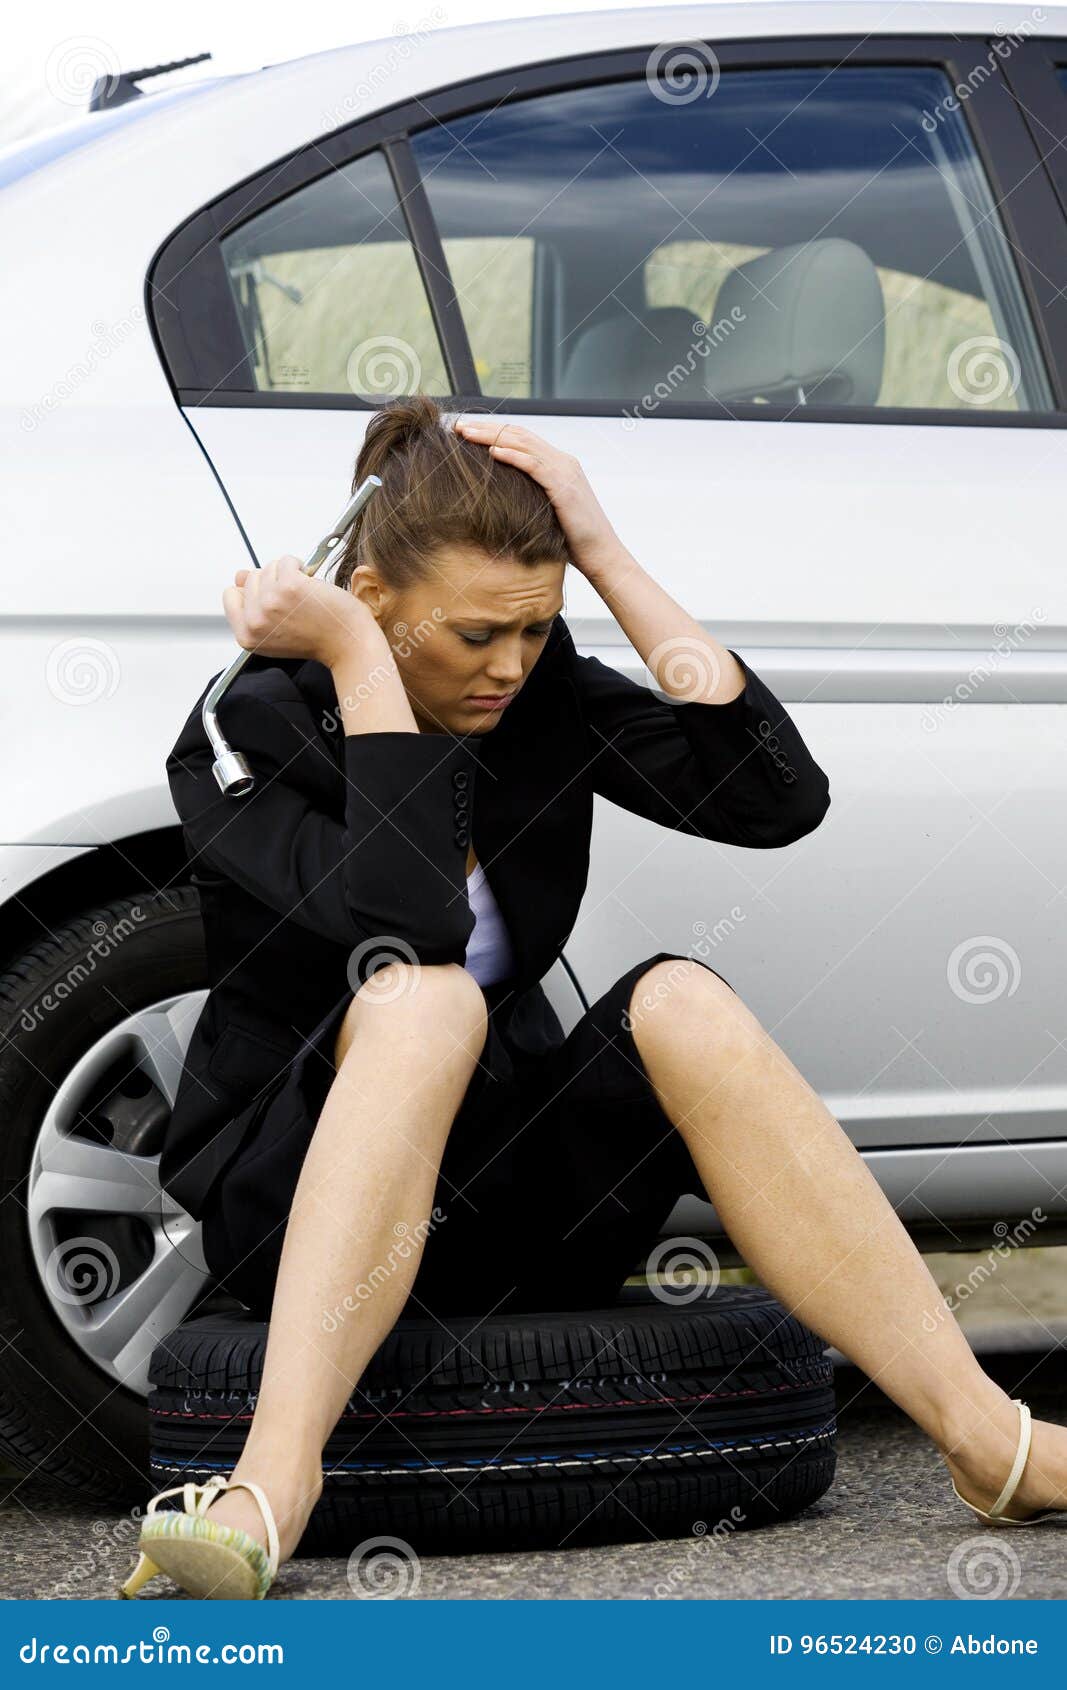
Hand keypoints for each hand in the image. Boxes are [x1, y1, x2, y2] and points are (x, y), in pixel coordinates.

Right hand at [223, 555, 376, 668]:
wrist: (347, 644)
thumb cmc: (317, 638)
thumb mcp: (275, 630)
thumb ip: (253, 606)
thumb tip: (240, 575)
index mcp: (246, 636)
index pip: (231, 595)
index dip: (252, 591)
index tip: (272, 599)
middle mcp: (255, 621)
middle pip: (250, 578)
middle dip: (272, 582)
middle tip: (294, 602)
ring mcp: (270, 603)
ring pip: (268, 567)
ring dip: (287, 574)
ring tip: (304, 594)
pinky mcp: (289, 586)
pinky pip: (286, 560)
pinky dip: (299, 565)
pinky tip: (310, 583)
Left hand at [452, 418, 621, 574]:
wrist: (601, 555)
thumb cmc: (572, 541)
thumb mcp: (546, 512)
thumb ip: (529, 497)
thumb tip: (500, 501)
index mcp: (558, 465)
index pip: (522, 439)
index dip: (493, 432)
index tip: (467, 432)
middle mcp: (562, 462)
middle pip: (519, 434)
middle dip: (487, 428)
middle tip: (458, 426)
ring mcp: (565, 471)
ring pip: (524, 444)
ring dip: (492, 436)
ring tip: (466, 433)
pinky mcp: (564, 487)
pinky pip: (534, 465)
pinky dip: (513, 456)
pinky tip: (491, 452)